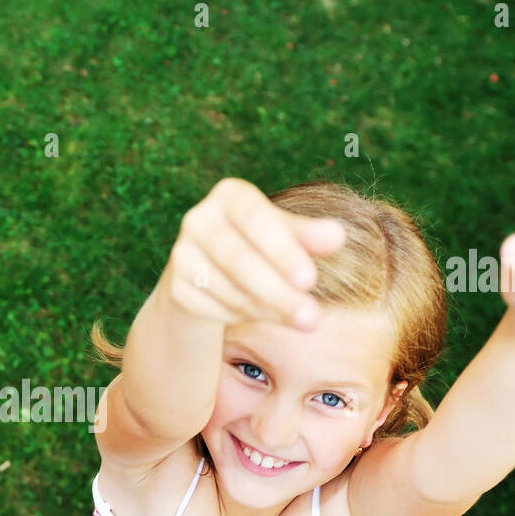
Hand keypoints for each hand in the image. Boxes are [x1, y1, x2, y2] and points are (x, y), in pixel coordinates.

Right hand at [162, 177, 347, 329]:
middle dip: (278, 292)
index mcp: (229, 195)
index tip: (310, 280)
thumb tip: (338, 236)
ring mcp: (182, 255)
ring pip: (229, 289)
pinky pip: (215, 309)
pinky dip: (245, 316)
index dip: (282, 250)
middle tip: (312, 318)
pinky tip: (267, 315)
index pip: (256, 219)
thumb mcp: (285, 236)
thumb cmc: (259, 246)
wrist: (209, 273)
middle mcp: (198, 219)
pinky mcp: (176, 288)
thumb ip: (308, 236)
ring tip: (302, 320)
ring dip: (269, 309)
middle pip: (239, 260)